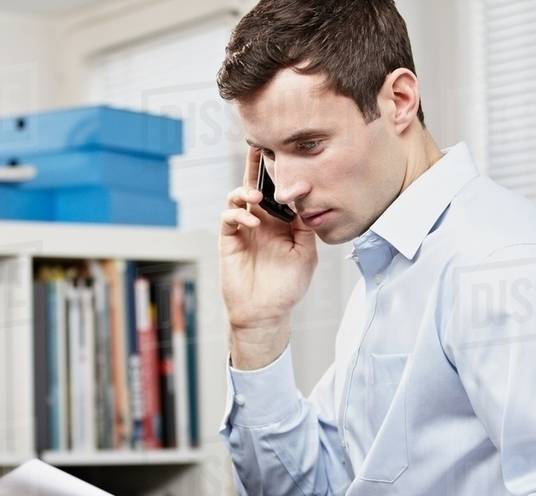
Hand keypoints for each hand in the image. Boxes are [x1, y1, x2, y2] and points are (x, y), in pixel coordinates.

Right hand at [219, 148, 317, 368]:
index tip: (290, 156)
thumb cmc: (287, 287)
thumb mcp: (306, 255)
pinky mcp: (229, 239)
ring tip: (257, 196)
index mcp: (282, 223)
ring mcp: (244, 229)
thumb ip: (305, 228)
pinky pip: (229, 217)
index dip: (283, 174)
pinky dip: (238, 213)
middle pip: (256, 184)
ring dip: (246, 190)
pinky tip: (252, 221)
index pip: (281, 191)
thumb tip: (306, 201)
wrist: (265, 312)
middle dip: (256, 164)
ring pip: (238, 196)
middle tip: (257, 143)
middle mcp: (262, 221)